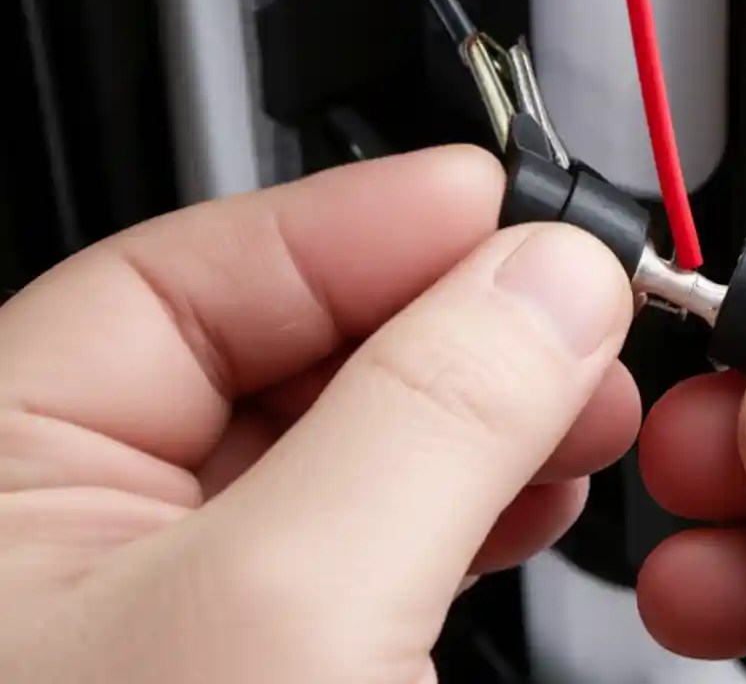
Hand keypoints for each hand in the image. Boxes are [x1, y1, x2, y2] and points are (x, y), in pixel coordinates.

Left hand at [0, 146, 637, 682]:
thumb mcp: (289, 606)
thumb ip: (423, 419)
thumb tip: (543, 281)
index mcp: (2, 487)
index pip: (175, 282)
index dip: (353, 227)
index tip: (495, 208)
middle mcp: (86, 540)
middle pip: (287, 356)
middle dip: (453, 325)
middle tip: (570, 308)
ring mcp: (194, 611)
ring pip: (357, 449)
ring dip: (492, 410)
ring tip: (586, 403)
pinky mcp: (287, 666)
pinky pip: (390, 543)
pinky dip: (483, 504)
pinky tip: (547, 491)